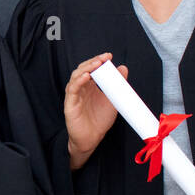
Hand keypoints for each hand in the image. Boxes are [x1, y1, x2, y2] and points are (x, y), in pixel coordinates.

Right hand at [64, 52, 125, 169]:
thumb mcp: (112, 99)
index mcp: (89, 86)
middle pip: (82, 69)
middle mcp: (81, 89)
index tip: (108, 56)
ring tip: (96, 64)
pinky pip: (72, 90)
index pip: (91, 69)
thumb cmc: (99, 121)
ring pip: (76, 77)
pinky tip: (86, 76)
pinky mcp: (70, 104)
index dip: (98, 60)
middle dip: (92, 62)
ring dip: (86, 69)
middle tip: (103, 58)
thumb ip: (117, 84)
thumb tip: (124, 68)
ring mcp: (74, 95)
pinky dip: (78, 81)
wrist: (92, 138)